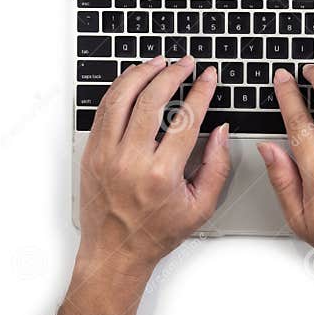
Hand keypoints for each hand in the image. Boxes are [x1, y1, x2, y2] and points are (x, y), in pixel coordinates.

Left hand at [58, 55, 229, 314]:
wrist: (114, 252)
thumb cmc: (155, 232)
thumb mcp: (201, 207)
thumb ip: (218, 166)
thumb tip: (221, 131)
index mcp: (161, 175)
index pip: (185, 119)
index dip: (200, 91)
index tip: (208, 76)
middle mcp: (130, 161)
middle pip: (151, 100)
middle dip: (172, 73)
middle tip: (185, 63)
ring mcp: (106, 154)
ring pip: (122, 98)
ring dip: (142, 73)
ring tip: (158, 63)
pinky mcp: (92, 152)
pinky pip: (104, 109)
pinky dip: (120, 88)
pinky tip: (133, 79)